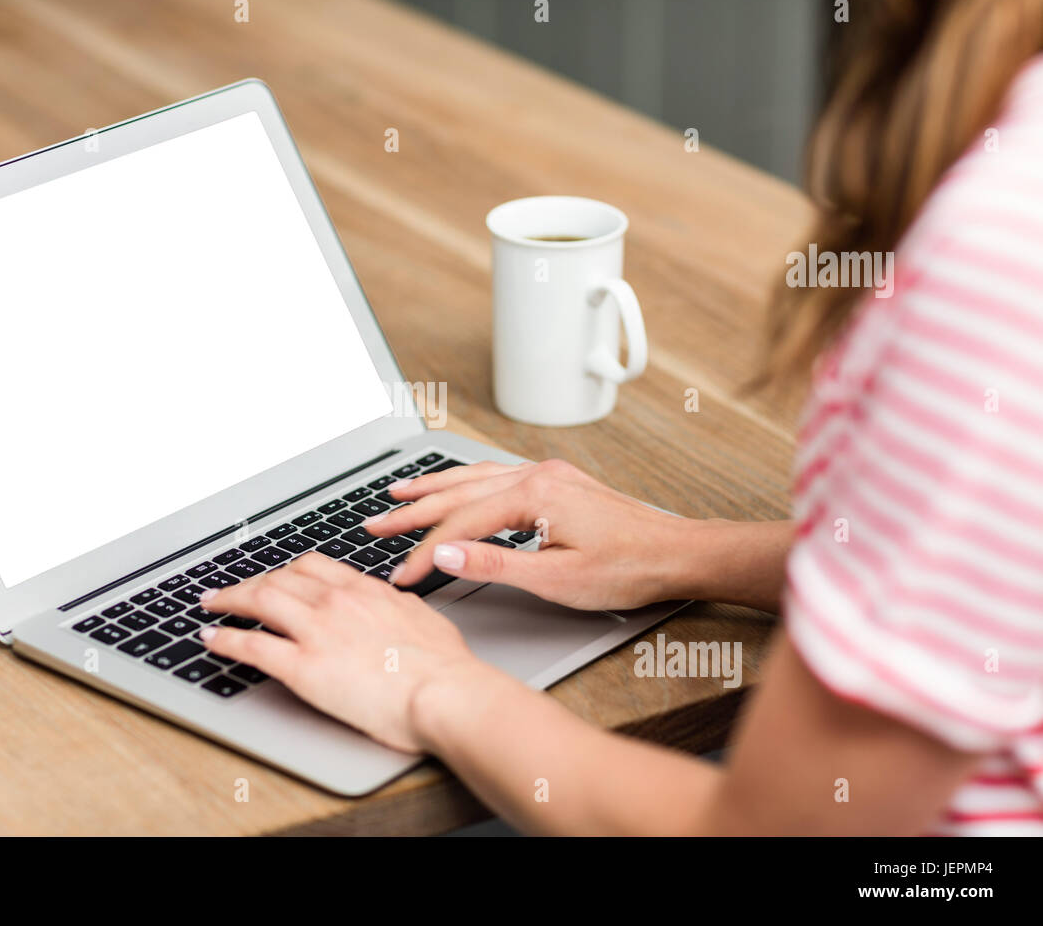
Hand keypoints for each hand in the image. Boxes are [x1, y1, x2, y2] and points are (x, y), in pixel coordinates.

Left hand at [196, 552, 486, 752]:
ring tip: (212, 604)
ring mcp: (316, 631)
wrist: (446, 693)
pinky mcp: (302, 666)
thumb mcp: (425, 620)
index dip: (286, 571)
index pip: (314, 568)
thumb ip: (401, 609)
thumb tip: (396, 606)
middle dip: (251, 581)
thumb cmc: (445, 668)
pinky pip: (251, 645)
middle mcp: (336, 602)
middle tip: (234, 589)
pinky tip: (210, 639)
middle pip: (280, 578)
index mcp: (366, 591)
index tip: (275, 575)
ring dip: (228, 600)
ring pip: (258, 601)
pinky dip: (224, 639)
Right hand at [366, 458, 699, 610]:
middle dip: (413, 510)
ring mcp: (547, 474)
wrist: (678, 554)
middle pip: (459, 491)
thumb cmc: (627, 569)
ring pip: (475, 477)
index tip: (402, 576)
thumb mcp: (557, 579)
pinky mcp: (557, 482)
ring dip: (434, 488)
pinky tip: (452, 486)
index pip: (461, 524)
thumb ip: (495, 564)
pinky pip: (496, 476)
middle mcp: (537, 474)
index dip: (426, 551)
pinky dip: (465, 482)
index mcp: (535, 495)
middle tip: (374, 525)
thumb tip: (445, 554)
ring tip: (397, 494)